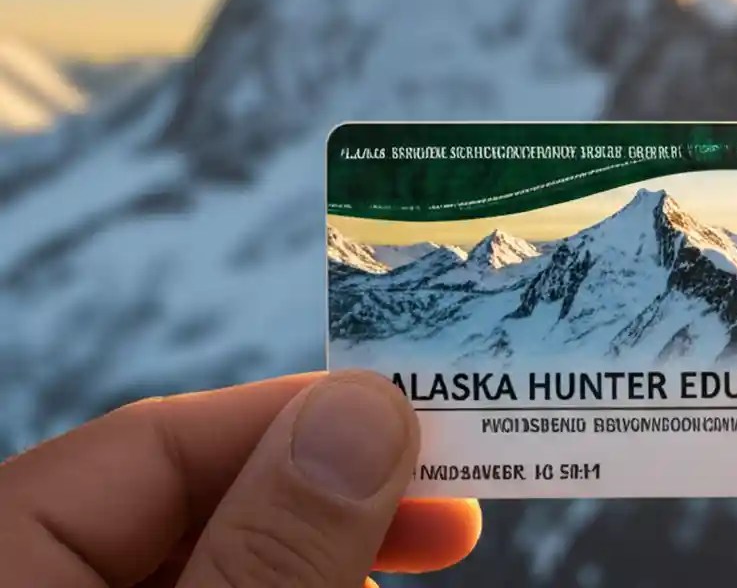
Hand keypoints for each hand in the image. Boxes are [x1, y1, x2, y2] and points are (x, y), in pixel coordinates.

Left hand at [0, 370, 481, 586]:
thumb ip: (274, 550)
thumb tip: (366, 410)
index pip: (149, 444)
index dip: (297, 417)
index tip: (421, 419)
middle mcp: (23, 582)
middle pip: (183, 506)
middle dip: (326, 500)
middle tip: (449, 513)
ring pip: (202, 563)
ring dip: (317, 556)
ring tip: (414, 557)